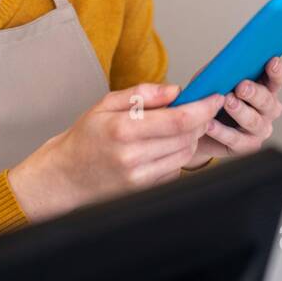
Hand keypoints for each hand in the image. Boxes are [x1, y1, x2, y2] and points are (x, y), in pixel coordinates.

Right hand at [8, 82, 224, 220]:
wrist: (66, 176)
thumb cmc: (85, 137)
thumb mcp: (105, 104)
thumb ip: (142, 94)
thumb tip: (175, 90)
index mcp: (123, 130)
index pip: (178, 120)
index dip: (203, 108)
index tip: (215, 97)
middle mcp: (133, 157)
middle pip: (187, 137)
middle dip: (200, 120)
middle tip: (199, 107)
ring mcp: (140, 178)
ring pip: (186, 154)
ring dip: (191, 137)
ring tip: (180, 125)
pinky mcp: (145, 190)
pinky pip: (176, 169)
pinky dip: (178, 154)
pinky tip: (164, 145)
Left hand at [186, 56, 281, 166]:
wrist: (200, 128)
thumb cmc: (212, 98)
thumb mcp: (215, 80)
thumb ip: (222, 71)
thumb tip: (222, 64)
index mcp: (265, 89)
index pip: (277, 79)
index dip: (277, 71)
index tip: (272, 61)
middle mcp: (267, 110)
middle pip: (267, 101)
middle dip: (254, 93)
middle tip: (242, 86)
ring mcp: (259, 129)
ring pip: (254, 121)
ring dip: (240, 111)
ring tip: (227, 102)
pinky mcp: (246, 146)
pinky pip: (235, 139)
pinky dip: (221, 131)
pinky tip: (210, 123)